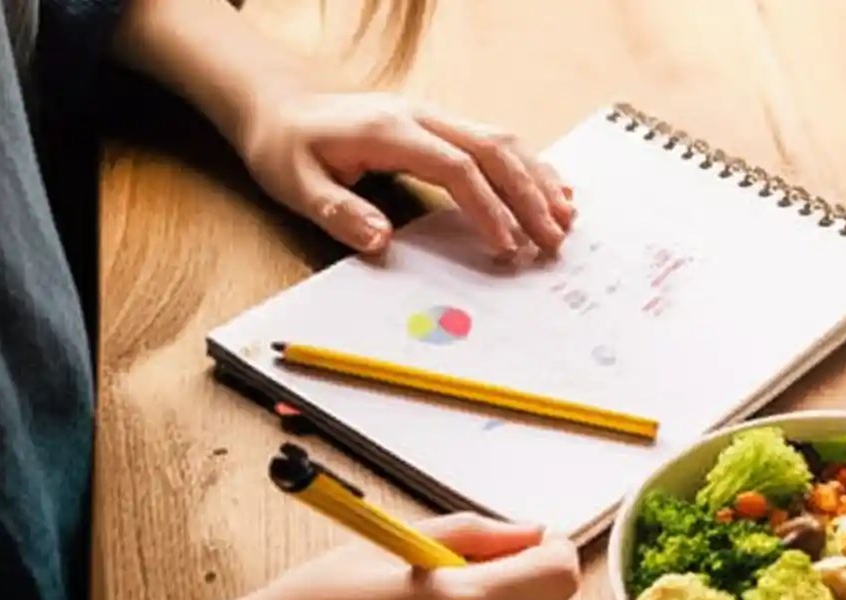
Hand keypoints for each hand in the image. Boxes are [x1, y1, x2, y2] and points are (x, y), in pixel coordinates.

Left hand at [238, 92, 576, 261]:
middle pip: (494, 150)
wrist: (281, 108)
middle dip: (530, 197)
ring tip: (565, 221)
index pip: (457, 167)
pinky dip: (529, 167)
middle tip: (553, 241)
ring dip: (538, 181)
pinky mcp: (441, 125)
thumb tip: (381, 240)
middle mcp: (422, 115)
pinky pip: (495, 141)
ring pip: (503, 142)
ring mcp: (436, 116)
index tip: (507, 247)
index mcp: (391, 130)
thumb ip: (339, 212)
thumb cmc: (289, 147)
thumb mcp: (297, 184)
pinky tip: (553, 190)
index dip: (488, 208)